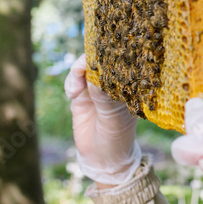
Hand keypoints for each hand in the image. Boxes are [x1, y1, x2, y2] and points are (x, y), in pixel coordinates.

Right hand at [65, 54, 140, 185]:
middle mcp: (115, 81)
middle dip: (92, 57)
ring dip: (78, 71)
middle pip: (103, 58)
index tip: (104, 45)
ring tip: (76, 87)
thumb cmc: (117, 137)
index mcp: (131, 83)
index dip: (114, 50)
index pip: (124, 59)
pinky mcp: (81, 94)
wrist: (101, 158)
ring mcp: (97, 87)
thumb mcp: (114, 116)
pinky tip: (72, 94)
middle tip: (83, 65)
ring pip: (85, 67)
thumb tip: (95, 72)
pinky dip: (71, 82)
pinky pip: (73, 80)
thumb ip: (105, 95)